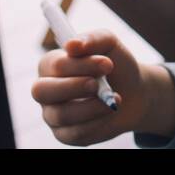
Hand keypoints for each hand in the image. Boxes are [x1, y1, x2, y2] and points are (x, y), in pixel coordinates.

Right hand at [32, 29, 146, 145]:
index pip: (54, 65)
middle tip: (98, 85)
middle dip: (73, 87)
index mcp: (51, 64)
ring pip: (60, 114)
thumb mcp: (110, 45)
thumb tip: (72, 44)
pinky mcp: (65, 135)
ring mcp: (52, 114)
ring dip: (91, 107)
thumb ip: (92, 40)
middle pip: (41, 91)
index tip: (107, 64)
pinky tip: (110, 111)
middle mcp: (45, 90)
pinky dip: (97, 122)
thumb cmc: (115, 66)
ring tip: (116, 99)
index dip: (80, 64)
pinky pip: (75, 133)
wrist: (133, 93)